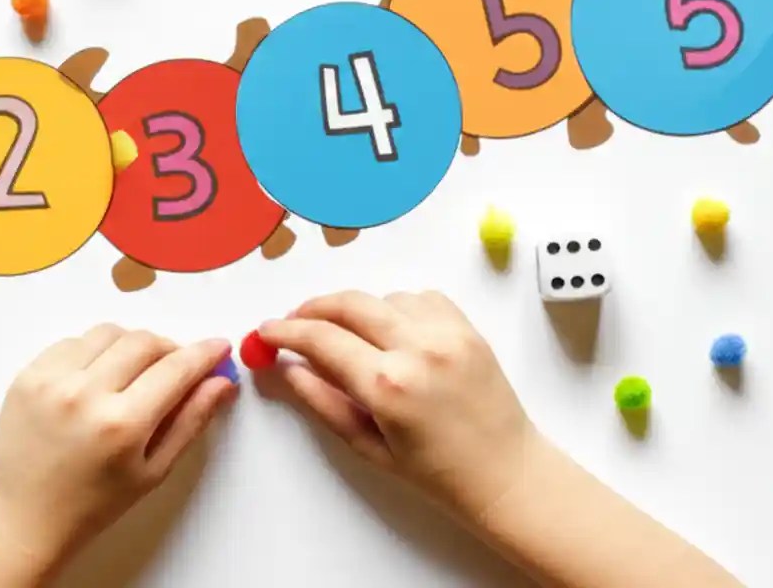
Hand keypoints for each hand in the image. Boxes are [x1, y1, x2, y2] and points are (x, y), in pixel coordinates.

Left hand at [0, 325, 236, 586]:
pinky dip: (94, 352)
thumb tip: (222, 381)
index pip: (176, 369)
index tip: (218, 347)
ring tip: (133, 374)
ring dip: (130, 345)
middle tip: (176, 367)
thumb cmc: (93, 504)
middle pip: (144, 341)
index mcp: (122, 424)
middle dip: (169, 348)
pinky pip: (73, 342)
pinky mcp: (27, 375)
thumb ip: (190, 421)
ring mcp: (51, 380)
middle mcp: (85, 393)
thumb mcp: (152, 471)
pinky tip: (96, 378)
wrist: (22, 517)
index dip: (204, 354)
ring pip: (108, 333)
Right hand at [258, 290, 538, 520]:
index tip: (267, 331)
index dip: (286, 331)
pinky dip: (397, 307)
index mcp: (388, 385)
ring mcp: (447, 333)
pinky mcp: (468, 328)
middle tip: (295, 322)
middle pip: (349, 303)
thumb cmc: (436, 473)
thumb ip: (322, 401)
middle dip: (314, 308)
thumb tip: (287, 368)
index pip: (321, 339)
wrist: (506, 473)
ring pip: (383, 297)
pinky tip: (393, 331)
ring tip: (351, 337)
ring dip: (358, 311)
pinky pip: (420, 297)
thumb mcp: (366, 446)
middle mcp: (417, 349)